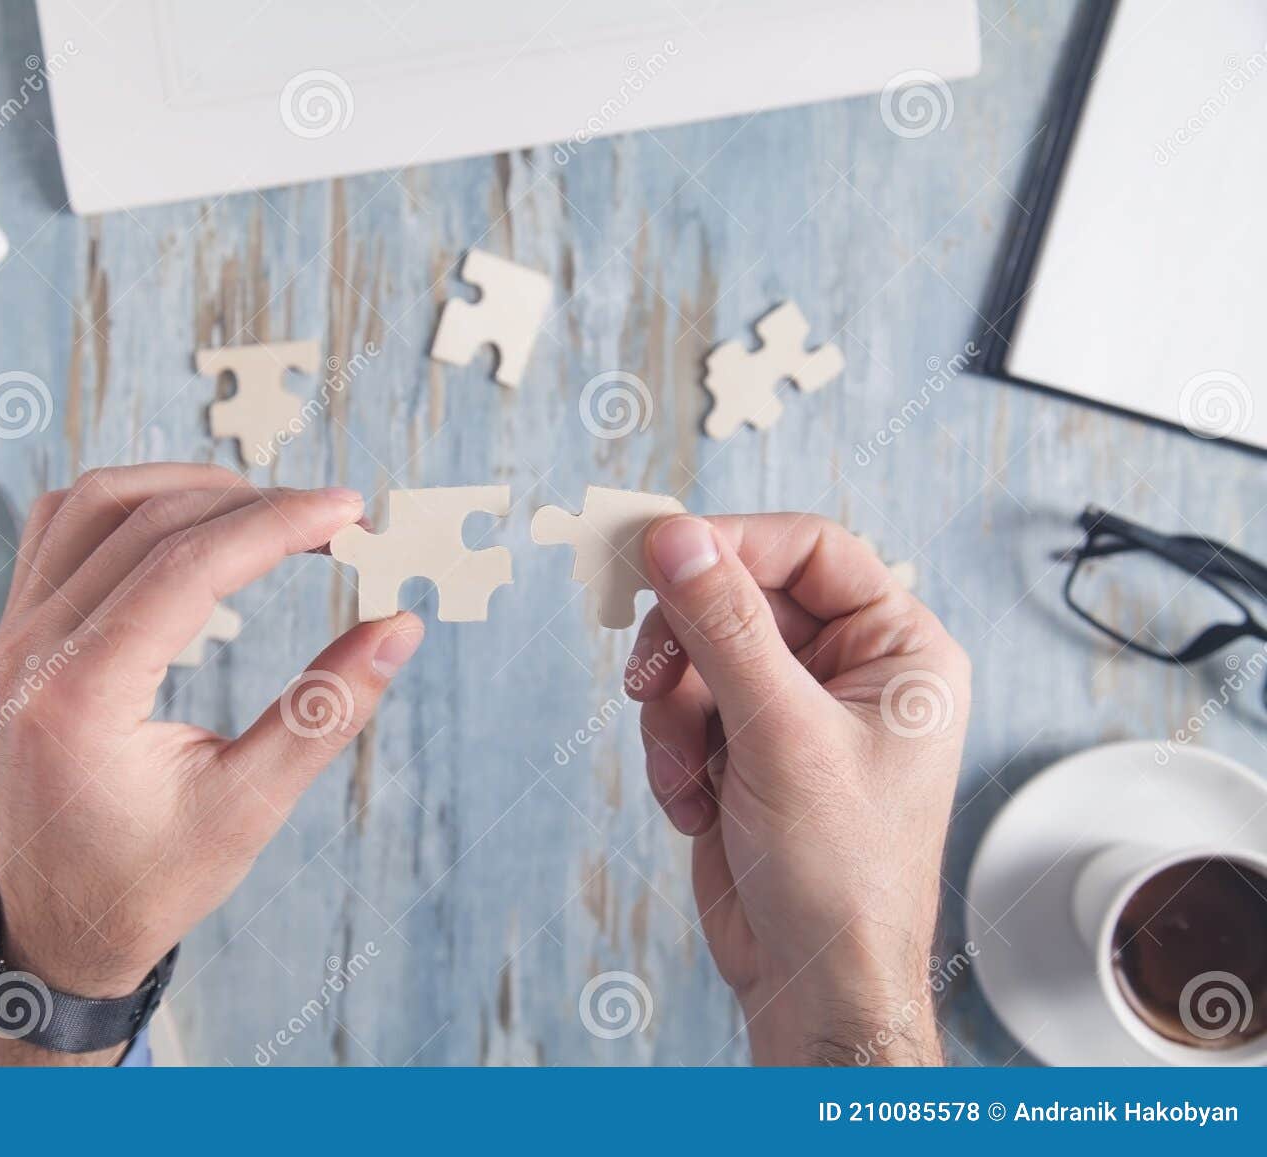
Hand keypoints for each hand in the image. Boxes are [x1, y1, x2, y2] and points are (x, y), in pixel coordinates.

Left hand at [0, 464, 421, 1064]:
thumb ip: (324, 713)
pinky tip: (188, 526)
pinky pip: (61, 525)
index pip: (186, 566)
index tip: (349, 512)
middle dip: (250, 503)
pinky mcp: (17, 633)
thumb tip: (398, 628)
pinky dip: (131, 504)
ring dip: (187, 488)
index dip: (277, 525)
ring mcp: (14, 635)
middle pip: (144, 519)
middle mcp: (31, 651)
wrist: (53, 928)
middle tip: (332, 519)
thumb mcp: (247, 809)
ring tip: (269, 512)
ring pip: (94, 502)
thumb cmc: (144, 884)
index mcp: (80, 697)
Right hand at [627, 514, 969, 1065]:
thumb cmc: (843, 874)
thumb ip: (725, 627)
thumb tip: (678, 540)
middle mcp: (848, 670)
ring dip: (674, 714)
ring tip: (690, 773)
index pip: (810, 551)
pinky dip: (672, 753)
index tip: (662, 553)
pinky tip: (697, 806)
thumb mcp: (782, 735)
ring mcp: (792, 710)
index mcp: (898, 649)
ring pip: (697, 656)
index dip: (733, 545)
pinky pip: (682, 709)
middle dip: (688, 648)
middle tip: (650, 677)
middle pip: (738, 599)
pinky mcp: (746, 749)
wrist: (813, 981)